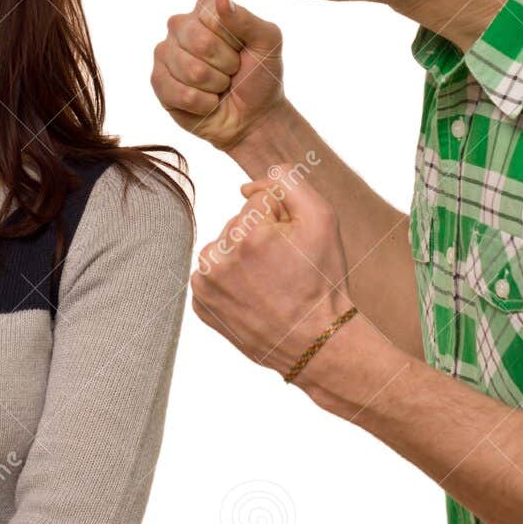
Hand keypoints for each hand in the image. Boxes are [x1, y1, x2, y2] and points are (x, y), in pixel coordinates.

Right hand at [152, 0, 284, 152]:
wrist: (253, 116)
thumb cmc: (260, 75)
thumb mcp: (268, 42)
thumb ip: (246, 19)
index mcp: (206, 8)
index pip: (214, 17)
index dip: (234, 40)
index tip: (242, 48)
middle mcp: (180, 25)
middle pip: (200, 42)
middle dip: (226, 65)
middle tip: (231, 70)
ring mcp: (166, 53)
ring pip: (191, 71)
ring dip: (215, 86)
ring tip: (220, 85)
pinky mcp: (158, 81)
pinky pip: (179, 93)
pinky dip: (203, 104)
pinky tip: (207, 101)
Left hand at [190, 165, 354, 376]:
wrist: (316, 342)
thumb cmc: (321, 279)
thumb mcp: (322, 217)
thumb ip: (287, 181)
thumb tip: (246, 187)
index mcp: (246, 232)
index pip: (259, 200)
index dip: (283, 220)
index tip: (294, 248)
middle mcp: (218, 256)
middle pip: (238, 224)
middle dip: (261, 238)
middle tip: (285, 269)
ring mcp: (205, 284)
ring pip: (224, 249)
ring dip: (243, 258)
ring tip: (269, 283)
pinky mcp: (201, 305)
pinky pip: (214, 276)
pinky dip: (231, 282)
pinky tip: (253, 296)